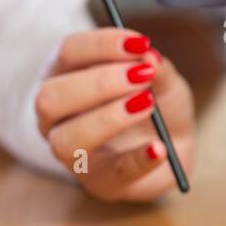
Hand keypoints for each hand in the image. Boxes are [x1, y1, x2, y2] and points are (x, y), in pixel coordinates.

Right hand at [35, 29, 194, 202]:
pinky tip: (159, 148)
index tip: (139, 43)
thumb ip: (156, 68)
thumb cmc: (156, 101)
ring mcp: (72, 153)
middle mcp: (57, 116)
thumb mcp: (162, 77)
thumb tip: (148, 57)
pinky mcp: (99, 182)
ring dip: (107, 119)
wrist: (174, 143)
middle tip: (142, 77)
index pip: (67, 53)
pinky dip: (137, 159)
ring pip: (65, 140)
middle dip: (98, 84)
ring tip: (147, 105)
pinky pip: (109, 175)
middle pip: (51, 98)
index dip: (101, 45)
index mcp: (66, 75)